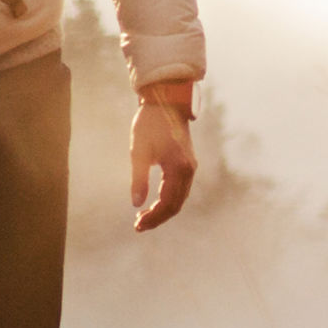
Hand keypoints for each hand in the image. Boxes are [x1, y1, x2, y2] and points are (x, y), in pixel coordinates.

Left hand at [130, 96, 196, 230]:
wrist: (165, 102)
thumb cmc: (149, 124)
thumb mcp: (138, 152)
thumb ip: (138, 179)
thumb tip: (136, 204)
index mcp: (179, 169)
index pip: (168, 204)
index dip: (153, 218)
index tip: (137, 225)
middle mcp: (189, 170)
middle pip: (176, 205)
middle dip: (158, 218)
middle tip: (138, 226)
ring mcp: (190, 167)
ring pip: (179, 198)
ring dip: (163, 211)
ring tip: (143, 218)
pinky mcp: (186, 163)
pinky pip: (180, 189)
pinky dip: (168, 200)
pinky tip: (154, 203)